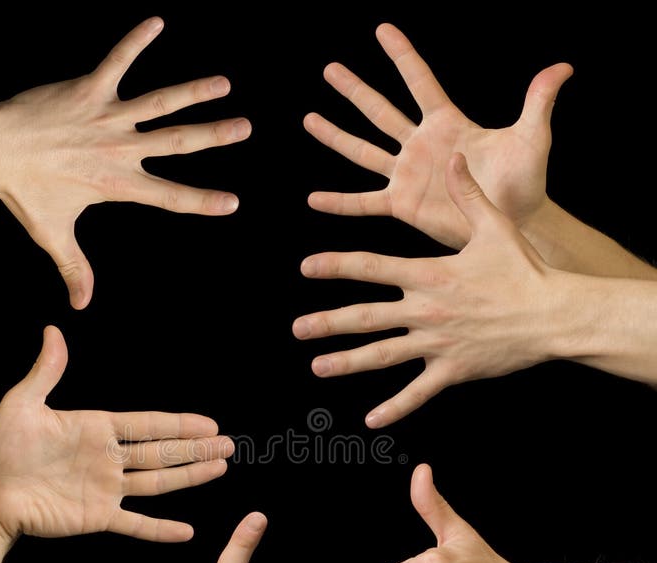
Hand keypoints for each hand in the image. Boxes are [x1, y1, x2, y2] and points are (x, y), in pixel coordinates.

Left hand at [0, 17, 250, 307]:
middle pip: (178, 142)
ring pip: (160, 101)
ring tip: (223, 84)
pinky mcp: (89, 88)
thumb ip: (74, 268)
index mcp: (118, 184)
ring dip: (194, 91)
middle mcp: (120, 149)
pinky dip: (137, 40)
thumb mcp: (54, 235)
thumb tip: (80, 305)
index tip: (232, 202)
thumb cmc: (24, 193)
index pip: (170, 197)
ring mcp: (107, 117)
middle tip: (246, 128)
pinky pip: (118, 59)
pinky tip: (158, 22)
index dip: (203, 201)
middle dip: (215, 135)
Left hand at [0, 325, 232, 542]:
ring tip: (219, 469)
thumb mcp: (21, 405)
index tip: (209, 423)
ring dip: (189, 477)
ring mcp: (106, 489)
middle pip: (162, 452)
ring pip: (158, 483)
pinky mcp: (98, 517)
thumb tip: (54, 331)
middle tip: (228, 445)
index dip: (179, 424)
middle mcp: (108, 458)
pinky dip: (160, 529)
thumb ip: (45, 373)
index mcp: (97, 429)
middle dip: (195, 449)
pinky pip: (135, 524)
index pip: (147, 424)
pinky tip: (186, 532)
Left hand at [294, 153, 567, 426]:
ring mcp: (437, 343)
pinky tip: (371, 421)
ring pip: (383, 355)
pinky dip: (394, 408)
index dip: (336, 266)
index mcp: (430, 274)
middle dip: (328, 322)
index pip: (371, 268)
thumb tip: (453, 157)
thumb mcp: (495, 227)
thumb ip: (467, 195)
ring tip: (317, 367)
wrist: (554, 314)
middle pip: (366, 316)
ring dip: (347, 362)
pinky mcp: (452, 370)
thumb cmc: (524, 270)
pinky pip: (417, 392)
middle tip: (297, 328)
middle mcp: (426, 310)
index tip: (306, 267)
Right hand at [304, 23, 571, 248]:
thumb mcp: (530, 138)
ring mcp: (406, 175)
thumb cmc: (525, 182)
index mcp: (447, 123)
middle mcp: (420, 145)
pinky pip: (363, 203)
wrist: (513, 223)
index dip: (402, 56)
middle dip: (355, 90)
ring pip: (363, 151)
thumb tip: (562, 67)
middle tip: (330, 70)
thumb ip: (537, 102)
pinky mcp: (401, 205)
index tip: (381, 30)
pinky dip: (338, 202)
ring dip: (336, 136)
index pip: (419, 82)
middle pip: (379, 111)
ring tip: (310, 119)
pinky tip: (314, 199)